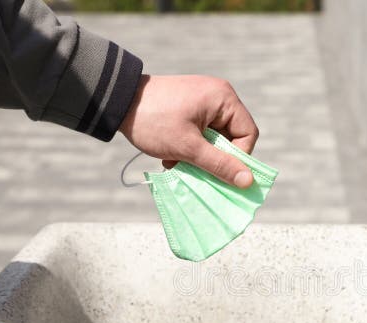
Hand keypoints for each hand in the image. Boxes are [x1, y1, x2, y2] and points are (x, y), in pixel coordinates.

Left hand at [119, 74, 258, 187]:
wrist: (117, 101)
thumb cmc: (154, 121)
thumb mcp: (188, 147)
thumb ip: (219, 165)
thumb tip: (248, 182)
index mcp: (224, 98)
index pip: (248, 134)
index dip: (238, 157)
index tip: (218, 171)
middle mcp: (218, 96)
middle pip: (232, 137)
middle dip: (214, 158)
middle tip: (195, 168)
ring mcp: (204, 101)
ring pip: (216, 139)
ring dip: (200, 156)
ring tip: (179, 161)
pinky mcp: (191, 107)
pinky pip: (202, 133)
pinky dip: (191, 147)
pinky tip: (173, 154)